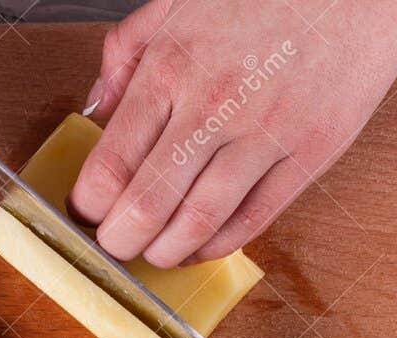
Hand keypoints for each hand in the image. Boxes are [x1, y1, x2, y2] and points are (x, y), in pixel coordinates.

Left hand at [71, 0, 396, 266]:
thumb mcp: (179, 1)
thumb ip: (128, 52)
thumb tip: (96, 108)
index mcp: (172, 67)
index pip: (111, 164)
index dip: (89, 206)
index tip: (87, 214)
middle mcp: (213, 105)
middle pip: (147, 205)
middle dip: (120, 240)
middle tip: (116, 246)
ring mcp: (265, 133)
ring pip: (199, 222)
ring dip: (167, 252)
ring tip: (156, 253)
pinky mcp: (309, 153)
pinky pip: (255, 219)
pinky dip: (220, 244)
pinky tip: (203, 245)